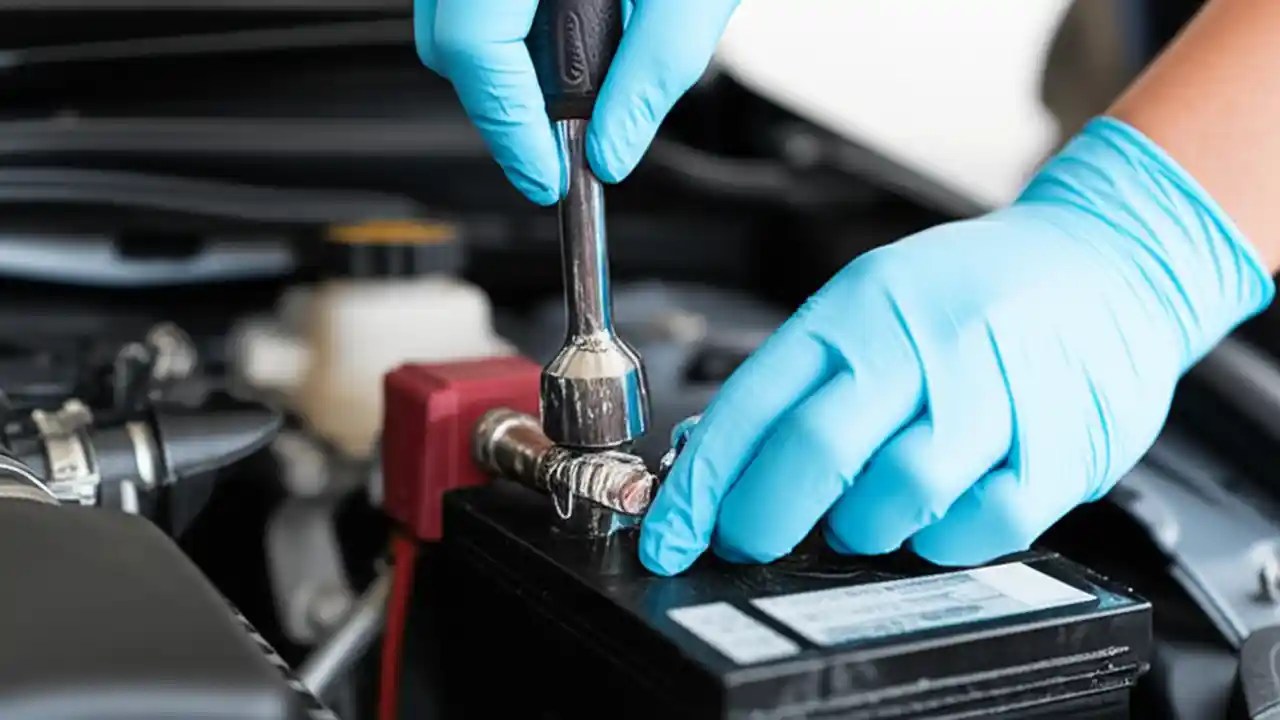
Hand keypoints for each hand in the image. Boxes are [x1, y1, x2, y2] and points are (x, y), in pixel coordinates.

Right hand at [414, 0, 739, 204]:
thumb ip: (653, 74)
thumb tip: (612, 149)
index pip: (474, 43)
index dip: (507, 126)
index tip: (545, 174)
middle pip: (449, 34)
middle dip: (503, 99)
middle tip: (556, 140)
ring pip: (451, 12)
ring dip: (503, 58)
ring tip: (577, 69)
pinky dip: (508, 21)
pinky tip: (568, 24)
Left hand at [639, 118, 1274, 574]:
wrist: (1109, 260)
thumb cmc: (975, 292)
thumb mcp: (874, 303)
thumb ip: (805, 380)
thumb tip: (716, 458)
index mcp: (859, 308)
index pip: (753, 404)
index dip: (701, 485)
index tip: (669, 536)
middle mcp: (922, 345)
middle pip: (815, 453)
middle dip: (762, 518)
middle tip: (749, 541)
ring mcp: (994, 394)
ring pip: (896, 496)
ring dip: (859, 529)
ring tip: (859, 518)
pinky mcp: (1060, 446)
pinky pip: (981, 528)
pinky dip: (942, 540)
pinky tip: (936, 517)